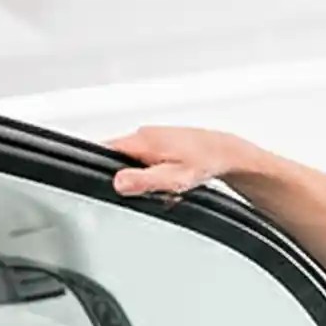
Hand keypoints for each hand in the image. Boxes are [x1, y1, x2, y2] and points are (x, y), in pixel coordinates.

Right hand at [105, 126, 253, 196]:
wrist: (225, 152)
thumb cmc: (205, 162)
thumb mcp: (173, 178)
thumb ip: (143, 181)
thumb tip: (118, 182)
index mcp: (142, 140)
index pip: (104, 150)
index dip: (100, 168)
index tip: (110, 184)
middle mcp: (144, 134)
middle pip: (118, 159)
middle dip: (127, 179)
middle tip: (147, 191)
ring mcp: (152, 137)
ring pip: (133, 161)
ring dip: (142, 177)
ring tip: (162, 186)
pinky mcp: (160, 142)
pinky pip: (146, 160)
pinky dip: (153, 173)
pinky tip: (168, 179)